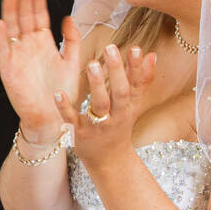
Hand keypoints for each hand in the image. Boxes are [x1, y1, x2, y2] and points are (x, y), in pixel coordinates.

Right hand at [0, 0, 81, 143]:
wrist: (52, 118)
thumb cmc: (62, 92)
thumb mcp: (72, 62)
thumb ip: (72, 40)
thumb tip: (68, 17)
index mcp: (43, 42)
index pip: (39, 15)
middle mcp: (29, 46)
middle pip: (24, 16)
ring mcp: (17, 56)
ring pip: (12, 28)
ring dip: (11, 11)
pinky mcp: (8, 70)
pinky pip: (3, 51)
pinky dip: (1, 38)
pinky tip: (1, 24)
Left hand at [53, 42, 156, 168]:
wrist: (110, 162)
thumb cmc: (119, 126)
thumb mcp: (133, 104)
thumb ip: (141, 79)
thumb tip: (152, 54)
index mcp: (129, 106)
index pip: (136, 84)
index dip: (137, 67)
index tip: (136, 48)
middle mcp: (117, 115)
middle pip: (120, 93)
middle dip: (116, 71)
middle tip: (110, 48)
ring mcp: (99, 125)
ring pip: (100, 104)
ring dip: (97, 84)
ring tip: (92, 64)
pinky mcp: (81, 133)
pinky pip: (73, 119)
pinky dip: (65, 107)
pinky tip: (58, 93)